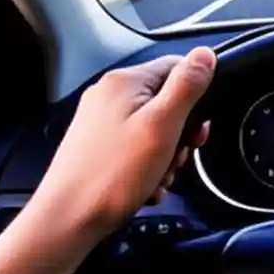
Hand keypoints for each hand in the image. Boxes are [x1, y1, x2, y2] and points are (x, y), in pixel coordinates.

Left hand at [30, 47, 215, 241]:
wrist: (69, 219)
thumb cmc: (111, 176)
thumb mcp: (162, 126)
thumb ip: (186, 86)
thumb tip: (205, 54)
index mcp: (124, 82)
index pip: (177, 69)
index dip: (196, 99)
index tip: (197, 129)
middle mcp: (109, 96)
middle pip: (166, 102)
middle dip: (179, 135)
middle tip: (175, 157)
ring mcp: (100, 122)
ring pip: (154, 129)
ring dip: (165, 156)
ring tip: (156, 176)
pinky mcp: (97, 146)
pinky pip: (136, 148)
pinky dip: (147, 167)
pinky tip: (144, 185)